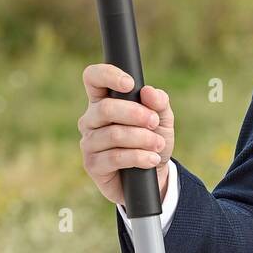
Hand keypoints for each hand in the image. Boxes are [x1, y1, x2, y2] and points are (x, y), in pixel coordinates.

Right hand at [79, 64, 174, 204]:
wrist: (153, 177)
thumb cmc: (152, 142)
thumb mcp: (163, 121)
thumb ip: (159, 103)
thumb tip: (148, 92)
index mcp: (103, 101)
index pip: (93, 78)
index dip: (107, 75)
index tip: (130, 84)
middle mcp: (91, 120)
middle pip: (106, 108)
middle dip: (136, 114)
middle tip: (154, 122)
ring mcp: (89, 142)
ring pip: (114, 134)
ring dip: (142, 139)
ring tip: (158, 145)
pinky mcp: (93, 165)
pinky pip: (115, 157)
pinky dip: (139, 157)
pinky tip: (152, 159)